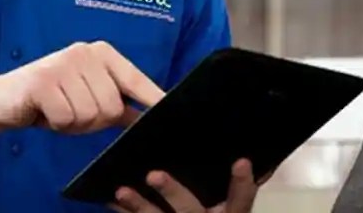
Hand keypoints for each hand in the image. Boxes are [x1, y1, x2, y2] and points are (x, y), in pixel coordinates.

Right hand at [0, 41, 163, 133]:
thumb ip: (120, 104)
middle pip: (111, 107)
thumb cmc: (52, 99)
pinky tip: (45, 112)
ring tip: (57, 109)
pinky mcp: (42, 81)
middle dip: (92, 121)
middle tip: (72, 110)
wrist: (3, 99)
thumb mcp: (89, 98)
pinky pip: (67, 119)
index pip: (135, 80)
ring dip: (73, 123)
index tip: (169, 108)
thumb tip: (150, 114)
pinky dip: (56, 124)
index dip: (152, 98)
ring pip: (90, 115)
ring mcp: (63, 63)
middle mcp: (85, 52)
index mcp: (102, 53)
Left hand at [109, 159, 260, 212]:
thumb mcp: (232, 207)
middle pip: (190, 210)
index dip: (242, 183)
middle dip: (172, 193)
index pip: (242, 201)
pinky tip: (110, 200)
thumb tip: (252, 155)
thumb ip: (238, 188)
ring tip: (121, 191)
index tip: (240, 161)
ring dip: (139, 206)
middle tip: (153, 174)